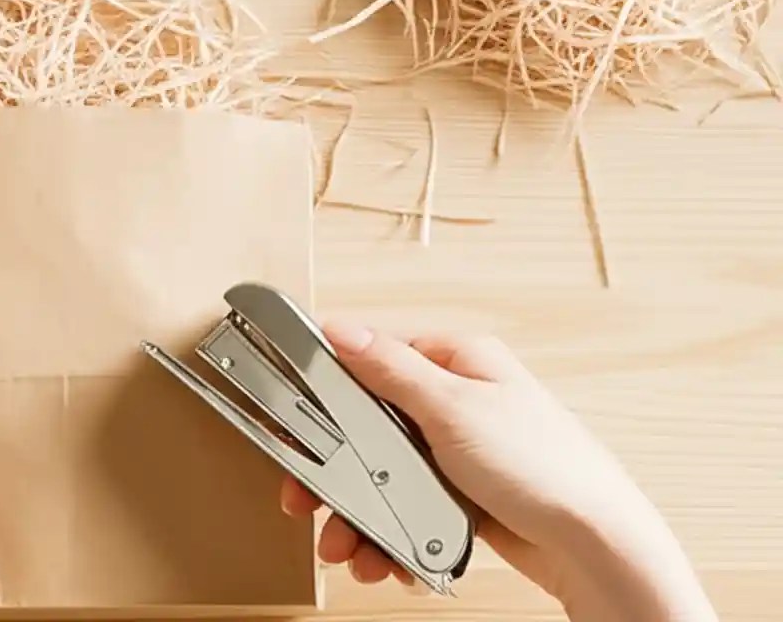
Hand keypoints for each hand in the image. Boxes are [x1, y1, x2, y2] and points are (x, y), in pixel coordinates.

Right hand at [281, 322, 716, 621]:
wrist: (594, 546)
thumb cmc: (545, 469)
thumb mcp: (453, 408)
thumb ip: (389, 368)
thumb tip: (341, 329)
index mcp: (456, 361)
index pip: (371, 354)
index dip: (324, 384)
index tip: (290, 412)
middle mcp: (454, 401)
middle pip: (366, 425)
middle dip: (334, 471)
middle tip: (304, 499)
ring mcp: (456, 449)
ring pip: (380, 474)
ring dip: (357, 515)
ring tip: (348, 546)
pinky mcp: (460, 493)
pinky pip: (405, 506)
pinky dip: (388, 533)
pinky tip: (384, 555)